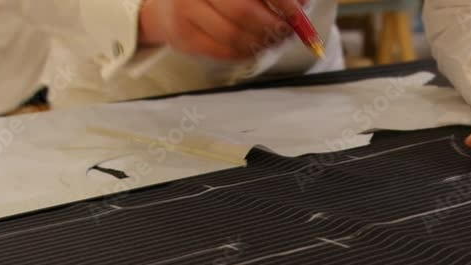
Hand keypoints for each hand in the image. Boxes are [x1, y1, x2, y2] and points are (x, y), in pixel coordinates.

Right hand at [139, 0, 303, 59]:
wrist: (168, 6)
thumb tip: (302, 3)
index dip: (282, 2)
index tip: (298, 13)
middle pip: (243, 10)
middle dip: (272, 26)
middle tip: (286, 32)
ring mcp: (187, 11)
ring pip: (234, 36)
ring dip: (261, 43)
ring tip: (272, 41)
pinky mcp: (185, 36)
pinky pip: (225, 51)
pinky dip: (246, 53)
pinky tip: (253, 46)